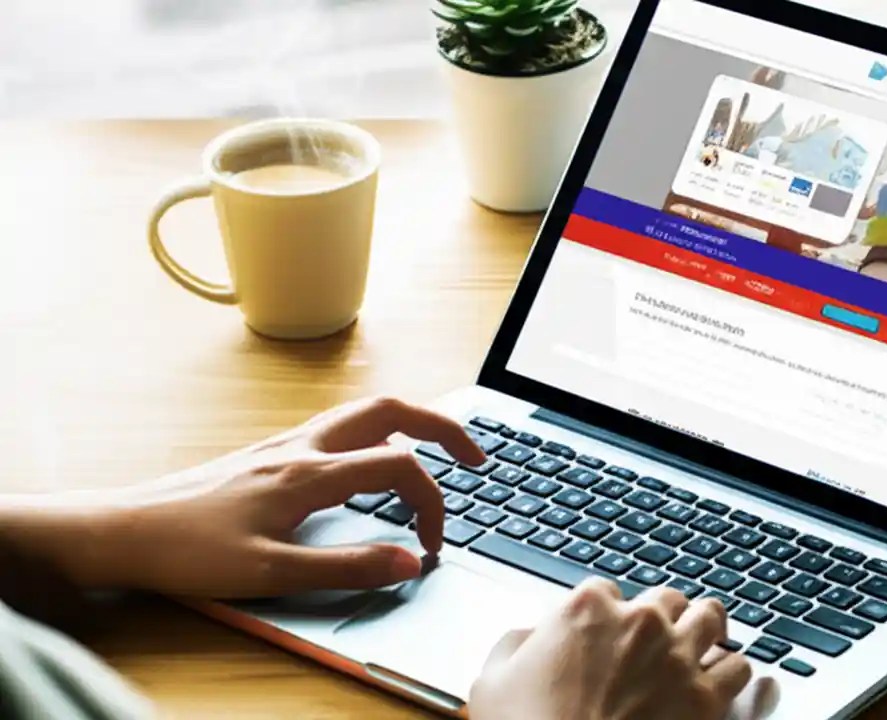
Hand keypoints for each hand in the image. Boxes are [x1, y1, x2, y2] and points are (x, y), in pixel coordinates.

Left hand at [0, 396, 483, 597]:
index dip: (432, 502)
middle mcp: (302, 447)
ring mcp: (284, 445)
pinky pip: (339, 429)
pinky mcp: (269, 454)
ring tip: (435, 454)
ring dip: (409, 426)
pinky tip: (369, 467)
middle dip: (442, 426)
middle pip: (391, 410)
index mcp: (309, 473)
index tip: (432, 543)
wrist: (121, 529)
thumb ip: (345, 568)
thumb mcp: (269, 573)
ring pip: (364, 414)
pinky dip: (375, 437)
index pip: (399, 466)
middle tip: (476, 455)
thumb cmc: (187, 550)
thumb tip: (408, 562)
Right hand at [470, 579, 755, 719]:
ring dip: (706, 631)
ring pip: (712, 619)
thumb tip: (531, 636)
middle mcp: (638, 622)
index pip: (608, 590)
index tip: (606, 634)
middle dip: (662, 617)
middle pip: (666, 598)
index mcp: (586, 608)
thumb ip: (516, 644)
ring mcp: (677, 657)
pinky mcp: (705, 698)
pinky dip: (731, 673)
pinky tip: (721, 683)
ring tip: (703, 646)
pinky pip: (738, 668)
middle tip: (656, 641)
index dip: (608, 614)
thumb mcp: (492, 680)